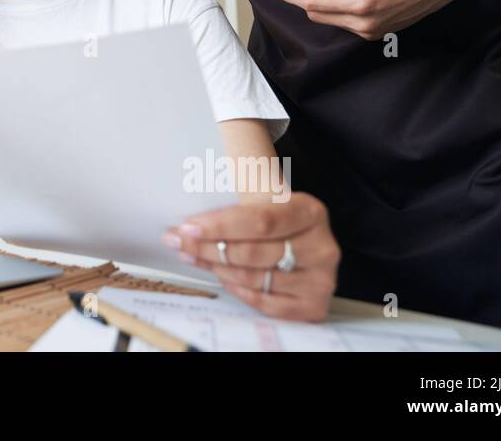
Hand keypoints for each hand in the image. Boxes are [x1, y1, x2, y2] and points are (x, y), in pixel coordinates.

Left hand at [163, 192, 338, 321]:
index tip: (187, 227)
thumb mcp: (258, 196)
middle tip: (178, 242)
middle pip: (253, 253)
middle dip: (208, 248)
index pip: (259, 222)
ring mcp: (320, 280)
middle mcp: (322, 247)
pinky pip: (263, 302)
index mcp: (309, 211)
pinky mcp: (312, 305)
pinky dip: (236, 289)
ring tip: (192, 255)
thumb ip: (228, 203)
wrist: (297, 232)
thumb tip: (185, 223)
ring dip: (216, 268)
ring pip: (254, 278)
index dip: (219, 227)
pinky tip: (218, 275)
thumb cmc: (271, 213)